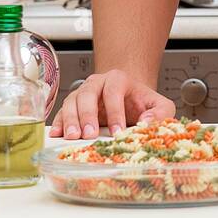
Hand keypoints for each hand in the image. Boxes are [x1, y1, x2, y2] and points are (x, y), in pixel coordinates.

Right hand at [47, 69, 175, 139]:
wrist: (127, 98)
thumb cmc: (141, 102)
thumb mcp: (159, 105)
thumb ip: (161, 112)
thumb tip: (148, 122)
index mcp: (118, 80)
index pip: (114, 92)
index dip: (115, 112)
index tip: (118, 132)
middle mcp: (97, 83)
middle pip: (88, 94)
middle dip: (88, 115)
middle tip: (89, 135)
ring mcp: (82, 93)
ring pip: (72, 102)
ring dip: (70, 120)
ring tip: (73, 137)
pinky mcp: (72, 106)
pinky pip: (61, 112)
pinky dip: (58, 123)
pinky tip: (56, 134)